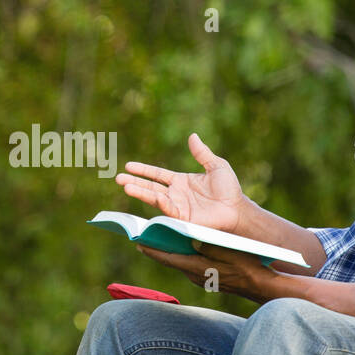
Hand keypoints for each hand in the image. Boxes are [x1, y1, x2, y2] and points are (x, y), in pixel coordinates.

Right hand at [115, 133, 247, 232]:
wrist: (237, 209)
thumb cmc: (229, 189)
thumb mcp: (216, 166)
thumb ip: (202, 153)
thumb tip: (192, 136)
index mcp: (181, 181)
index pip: (157, 174)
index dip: (143, 170)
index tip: (128, 166)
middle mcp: (175, 194)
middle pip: (150, 187)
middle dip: (134, 182)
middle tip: (117, 178)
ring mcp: (177, 206)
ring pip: (153, 197)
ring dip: (139, 192)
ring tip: (125, 187)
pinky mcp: (181, 218)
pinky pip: (167, 208)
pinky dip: (158, 202)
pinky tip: (150, 195)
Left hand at [138, 241, 279, 303]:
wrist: (262, 286)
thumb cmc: (248, 266)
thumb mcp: (228, 251)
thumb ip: (208, 245)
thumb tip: (191, 239)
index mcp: (197, 268)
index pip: (168, 258)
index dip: (152, 250)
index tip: (137, 242)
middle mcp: (196, 275)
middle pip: (171, 260)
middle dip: (158, 249)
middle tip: (144, 236)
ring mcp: (202, 278)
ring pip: (180, 263)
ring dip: (171, 252)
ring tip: (160, 238)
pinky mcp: (209, 279)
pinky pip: (190, 266)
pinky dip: (183, 256)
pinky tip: (184, 246)